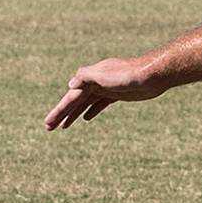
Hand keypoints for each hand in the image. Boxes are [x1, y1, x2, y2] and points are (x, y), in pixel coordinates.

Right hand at [45, 57, 162, 129]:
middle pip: (75, 101)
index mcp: (90, 78)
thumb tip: (70, 85)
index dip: (59, 111)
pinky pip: (99, 103)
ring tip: (63, 126)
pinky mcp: (118, 94)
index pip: (71, 97)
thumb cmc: (129, 74)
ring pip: (86, 103)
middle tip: (48, 128)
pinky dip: (91, 110)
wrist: (153, 74)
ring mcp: (106, 88)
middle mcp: (96, 82)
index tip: (48, 124)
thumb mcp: (104, 74)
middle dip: (62, 114)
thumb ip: (86, 76)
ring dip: (74, 114)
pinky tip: (86, 118)